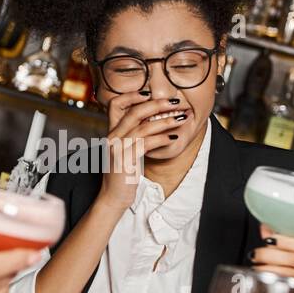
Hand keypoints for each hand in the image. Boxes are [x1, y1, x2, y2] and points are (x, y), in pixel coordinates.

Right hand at [96, 90, 189, 213]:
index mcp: (111, 133)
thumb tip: (151, 124)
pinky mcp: (125, 160)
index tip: (150, 94)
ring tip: (182, 119)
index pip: (115, 104)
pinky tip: (174, 139)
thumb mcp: (125, 152)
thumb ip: (132, 137)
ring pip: (143, 127)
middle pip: (134, 111)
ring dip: (166, 121)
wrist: (112, 198)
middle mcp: (112, 137)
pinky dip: (162, 139)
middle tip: (176, 102)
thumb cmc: (122, 176)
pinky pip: (146, 144)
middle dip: (158, 104)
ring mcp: (117, 148)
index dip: (131, 95)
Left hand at [251, 224, 293, 288]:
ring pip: (291, 274)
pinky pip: (290, 286)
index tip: (268, 238)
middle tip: (256, 253)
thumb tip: (266, 228)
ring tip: (256, 264)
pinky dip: (275, 279)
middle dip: (272, 255)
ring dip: (270, 268)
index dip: (287, 241)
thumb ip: (285, 237)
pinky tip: (264, 275)